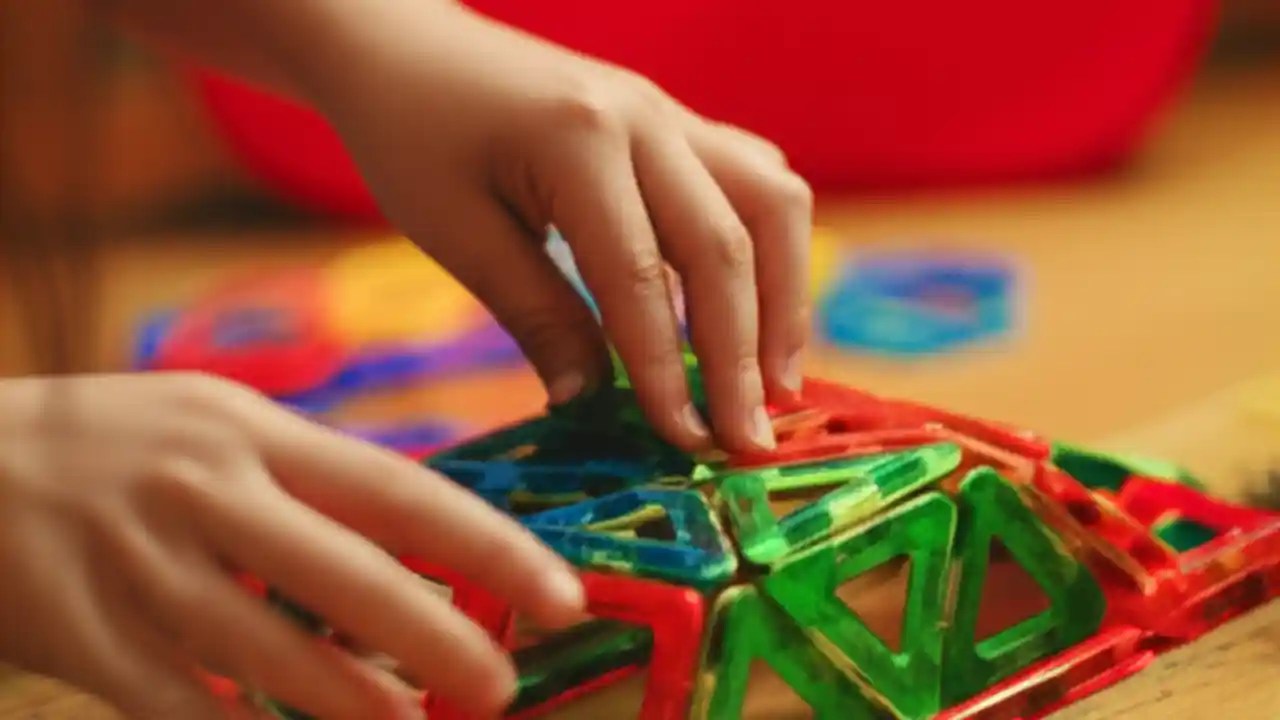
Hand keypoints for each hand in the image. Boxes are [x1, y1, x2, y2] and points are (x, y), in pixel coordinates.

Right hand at [0, 373, 583, 718]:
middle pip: (343, 575)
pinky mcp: (75, 628)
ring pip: (264, 651)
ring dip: (350, 704)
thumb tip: (416, 558)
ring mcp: (136, 561)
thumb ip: (309, 487)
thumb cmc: (116, 445)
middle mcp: (205, 488)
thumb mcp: (216, 429)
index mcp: (254, 430)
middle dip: (433, 639)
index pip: (398, 490)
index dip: (487, 546)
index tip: (559, 591)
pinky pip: (173, 703)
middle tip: (501, 688)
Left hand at [306, 2, 812, 453]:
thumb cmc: (411, 136)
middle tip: (750, 441)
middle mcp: (646, 118)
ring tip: (778, 384)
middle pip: (727, 246)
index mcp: (578, 142)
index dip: (668, 371)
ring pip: (771, 204)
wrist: (404, 43)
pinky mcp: (678, 122)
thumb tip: (591, 405)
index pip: (642, 277)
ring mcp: (672, 113)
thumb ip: (536, 315)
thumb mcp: (455, 233)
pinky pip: (756, 179)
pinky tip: (762, 306)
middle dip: (744, 355)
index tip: (687, 444)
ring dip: (784, 300)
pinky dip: (773, 249)